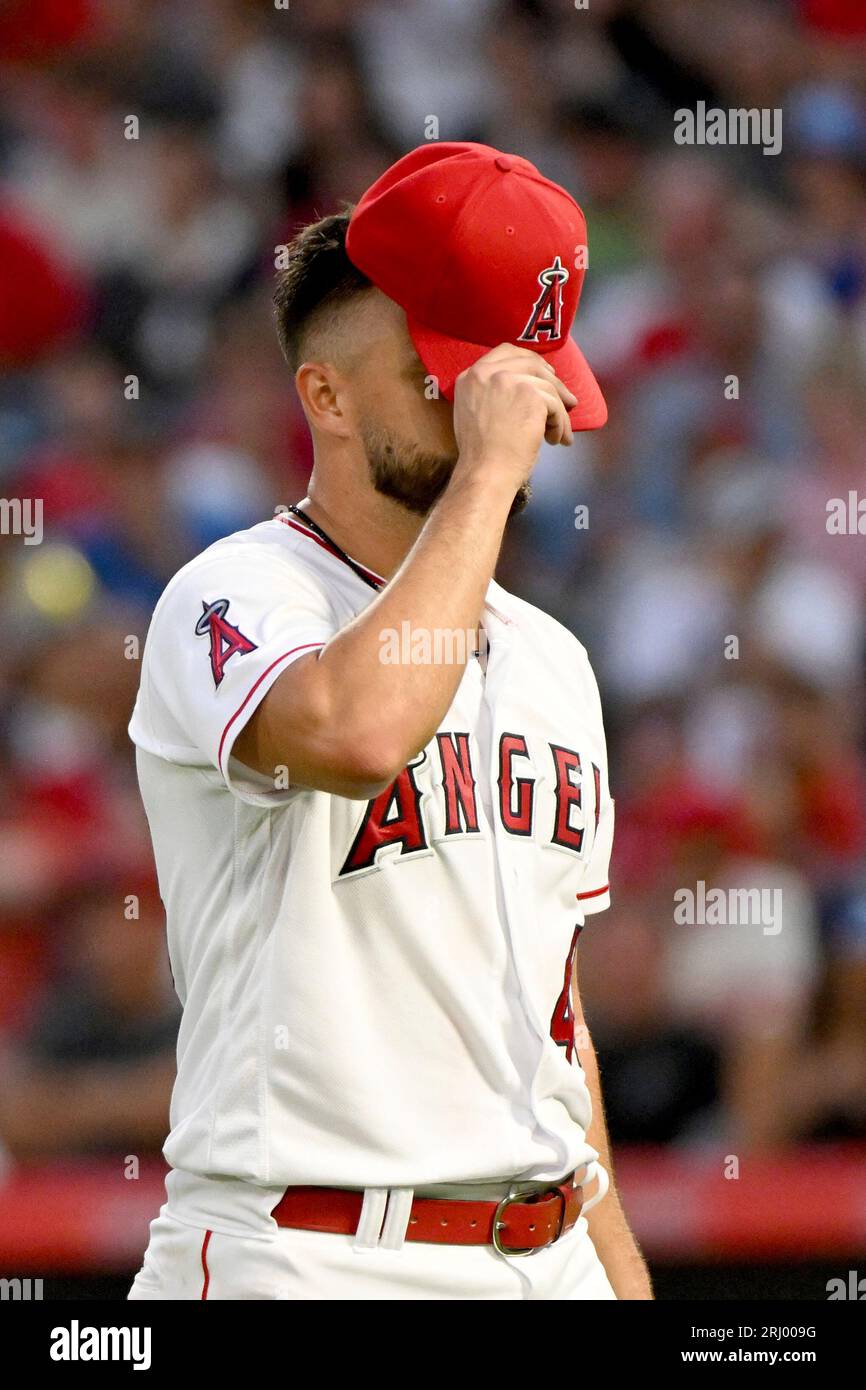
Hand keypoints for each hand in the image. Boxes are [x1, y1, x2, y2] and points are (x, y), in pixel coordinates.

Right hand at [451, 344, 576, 492]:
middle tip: (565, 398)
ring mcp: (510, 381)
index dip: (528, 360)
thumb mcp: (473, 412)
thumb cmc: (480, 454)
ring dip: (559, 411)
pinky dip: (561, 424)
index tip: (542, 373)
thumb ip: (490, 393)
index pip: (505, 352)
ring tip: (559, 433)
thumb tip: (523, 389)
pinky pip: (556, 405)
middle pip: (531, 363)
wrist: (485, 472)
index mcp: (471, 376)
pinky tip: (556, 440)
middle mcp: (488, 372)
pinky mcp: (531, 395)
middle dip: (552, 380)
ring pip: (548, 387)